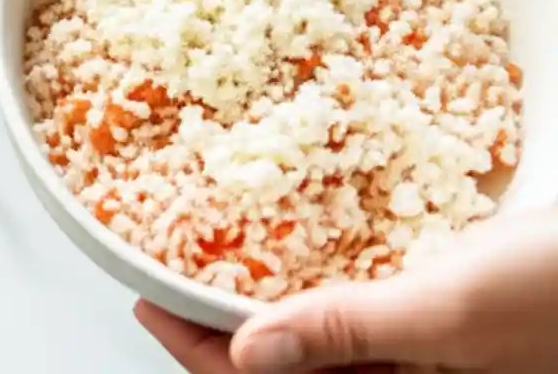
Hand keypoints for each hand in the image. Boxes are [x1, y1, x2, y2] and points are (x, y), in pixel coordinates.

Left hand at [135, 210, 557, 372]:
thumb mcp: (447, 313)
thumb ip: (347, 330)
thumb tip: (246, 351)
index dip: (196, 349)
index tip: (146, 297)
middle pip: (277, 360)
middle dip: (217, 322)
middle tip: (165, 262)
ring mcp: (414, 344)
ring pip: (313, 328)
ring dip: (260, 293)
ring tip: (209, 243)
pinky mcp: (432, 307)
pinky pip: (354, 299)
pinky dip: (314, 271)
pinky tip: (295, 233)